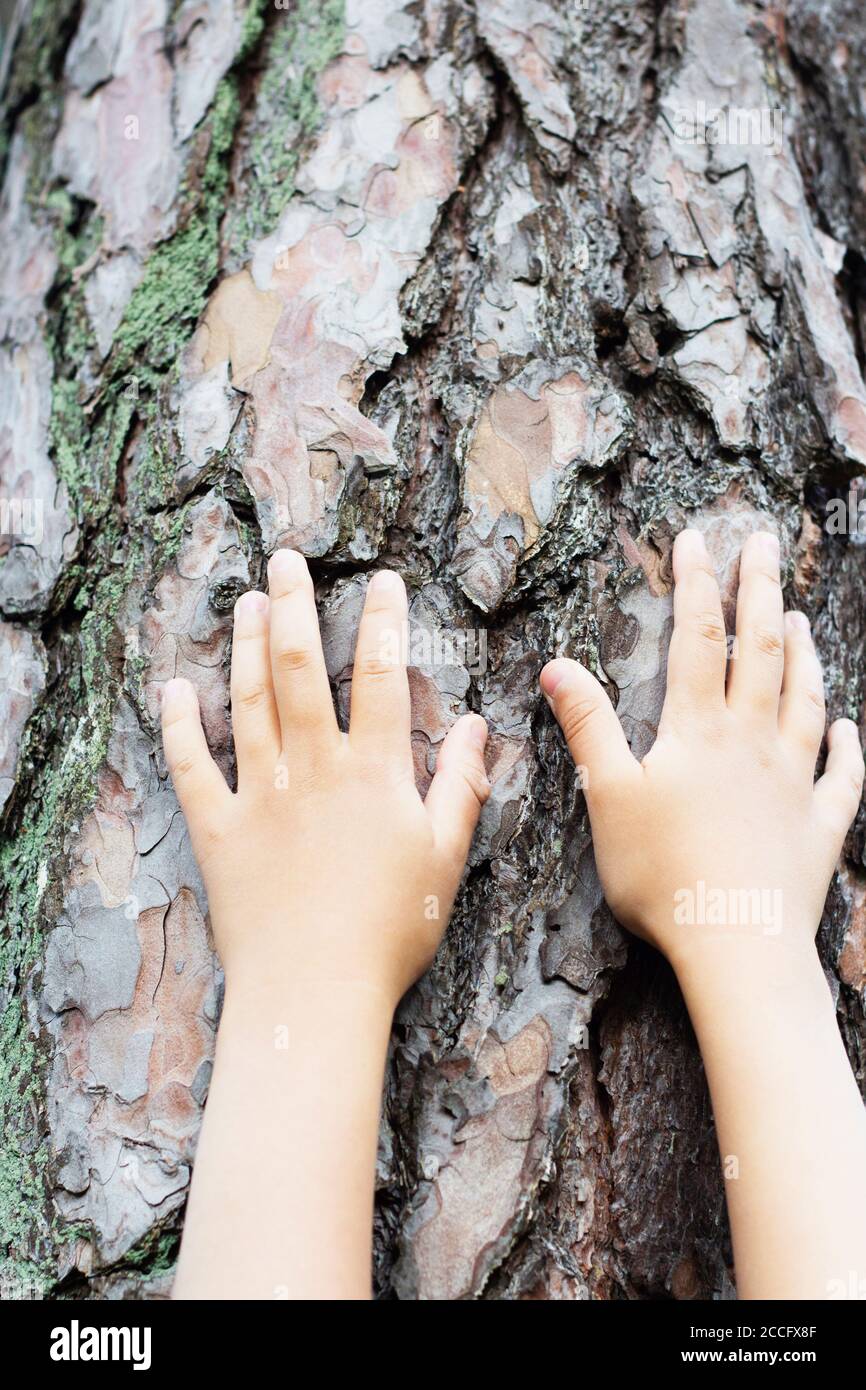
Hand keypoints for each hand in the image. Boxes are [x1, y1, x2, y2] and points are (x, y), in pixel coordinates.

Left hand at [161, 551, 488, 1011]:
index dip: (383, 621)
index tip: (382, 580)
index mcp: (373, 773)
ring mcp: (259, 795)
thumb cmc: (392, 931)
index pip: (382, 677)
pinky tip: (174, 688)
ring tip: (246, 602)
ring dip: (247, 646)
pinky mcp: (218, 829)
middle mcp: (313, 768)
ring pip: (249, 702)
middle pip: (302, 669)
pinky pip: (191, 767)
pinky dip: (179, 725)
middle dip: (295, 606)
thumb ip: (461, 786)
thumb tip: (480, 726)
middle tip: (285, 560)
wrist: (315, 991)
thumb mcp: (445, 858)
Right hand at [540, 528, 863, 968]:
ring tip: (801, 617)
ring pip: (805, 700)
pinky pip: (843, 776)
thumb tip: (557, 665)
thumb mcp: (607, 796)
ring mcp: (795, 781)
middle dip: (760, 591)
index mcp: (699, 731)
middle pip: (761, 650)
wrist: (735, 942)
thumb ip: (588, 726)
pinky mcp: (820, 825)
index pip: (698, 639)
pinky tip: (848, 727)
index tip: (697, 539)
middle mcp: (754, 742)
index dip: (696, 585)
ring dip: (804, 654)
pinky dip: (848, 747)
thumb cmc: (661, 874)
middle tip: (763, 543)